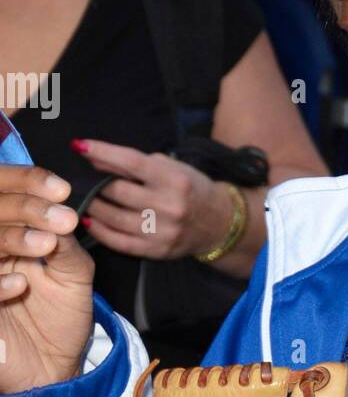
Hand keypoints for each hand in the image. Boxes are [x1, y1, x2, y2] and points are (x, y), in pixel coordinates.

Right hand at [0, 165, 93, 391]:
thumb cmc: (60, 318)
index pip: (5, 192)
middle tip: (61, 219)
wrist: (53, 368)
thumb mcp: (73, 274)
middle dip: (25, 208)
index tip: (60, 189)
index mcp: (8, 231)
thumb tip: (58, 213)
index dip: (26, 182)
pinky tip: (18, 285)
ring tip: (46, 245)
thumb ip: (65, 243)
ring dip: (12, 237)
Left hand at [73, 139, 233, 259]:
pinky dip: (98, 230)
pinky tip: (89, 221)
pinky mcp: (156, 250)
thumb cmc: (191, 189)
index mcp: (174, 179)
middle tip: (80, 178)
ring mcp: (162, 231)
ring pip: (113, 217)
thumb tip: (96, 159)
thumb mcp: (172, 168)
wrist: (218, 223)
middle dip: (94, 183)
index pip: (132, 162)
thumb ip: (137, 164)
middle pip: (117, 191)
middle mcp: (169, 205)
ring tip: (83, 198)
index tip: (80, 146)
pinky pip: (118, 241)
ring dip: (92, 206)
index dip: (103, 152)